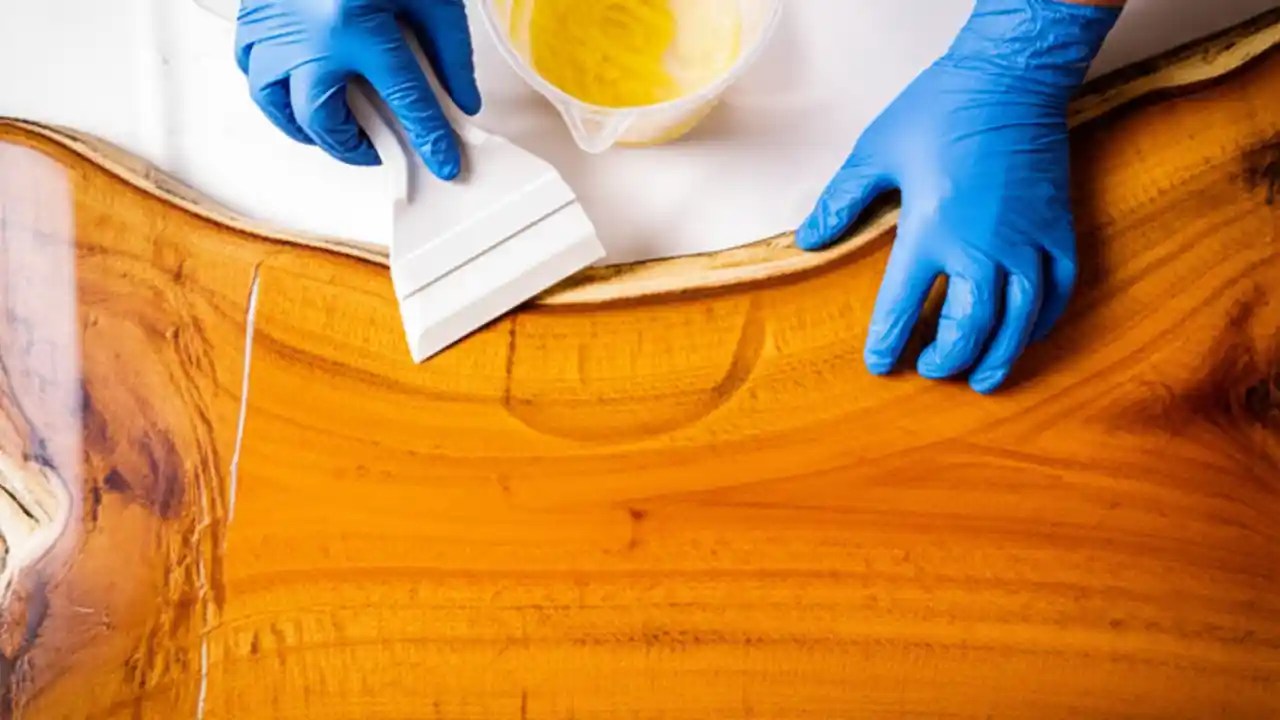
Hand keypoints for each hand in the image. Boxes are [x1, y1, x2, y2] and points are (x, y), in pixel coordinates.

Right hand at [234, 0, 480, 178]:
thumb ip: (449, 50)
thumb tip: (460, 100)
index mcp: (360, 25)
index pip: (406, 101)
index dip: (431, 138)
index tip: (445, 163)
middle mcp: (311, 35)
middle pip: (326, 119)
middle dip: (355, 147)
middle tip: (380, 151)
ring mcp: (275, 28)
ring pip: (278, 105)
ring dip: (308, 129)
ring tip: (338, 132)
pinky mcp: (253, 16)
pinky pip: (251, 71)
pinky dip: (274, 93)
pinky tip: (295, 94)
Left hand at [797, 0, 1119, 393]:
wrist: (1010, 77)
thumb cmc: (942, 109)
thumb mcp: (875, 151)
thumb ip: (841, 201)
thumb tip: (809, 239)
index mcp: (930, 231)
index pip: (902, 306)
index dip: (888, 342)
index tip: (880, 364)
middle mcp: (981, 246)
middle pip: (969, 326)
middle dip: (949, 357)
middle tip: (933, 370)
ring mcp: (1025, 240)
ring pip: (1019, 318)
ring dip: (1000, 354)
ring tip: (983, 379)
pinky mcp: (1056, 227)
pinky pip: (1059, 287)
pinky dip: (1044, 318)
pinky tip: (1028, 333)